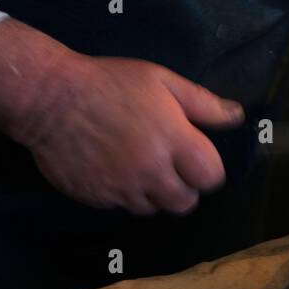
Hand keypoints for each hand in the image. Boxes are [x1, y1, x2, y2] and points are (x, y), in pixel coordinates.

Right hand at [18, 54, 242, 214]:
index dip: (208, 169)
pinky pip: (123, 207)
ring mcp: (122, 189)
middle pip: (185, 202)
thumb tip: (237, 117)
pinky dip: (125, 194)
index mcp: (174, 140)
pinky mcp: (97, 199)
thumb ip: (202, 103)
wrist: (51, 98)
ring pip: (154, 209)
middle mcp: (152, 171)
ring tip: (140, 165)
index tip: (196, 156)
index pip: (211, 177)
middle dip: (184, 186)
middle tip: (169, 164)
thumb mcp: (161, 80)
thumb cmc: (110, 82)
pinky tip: (115, 169)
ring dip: (154, 192)